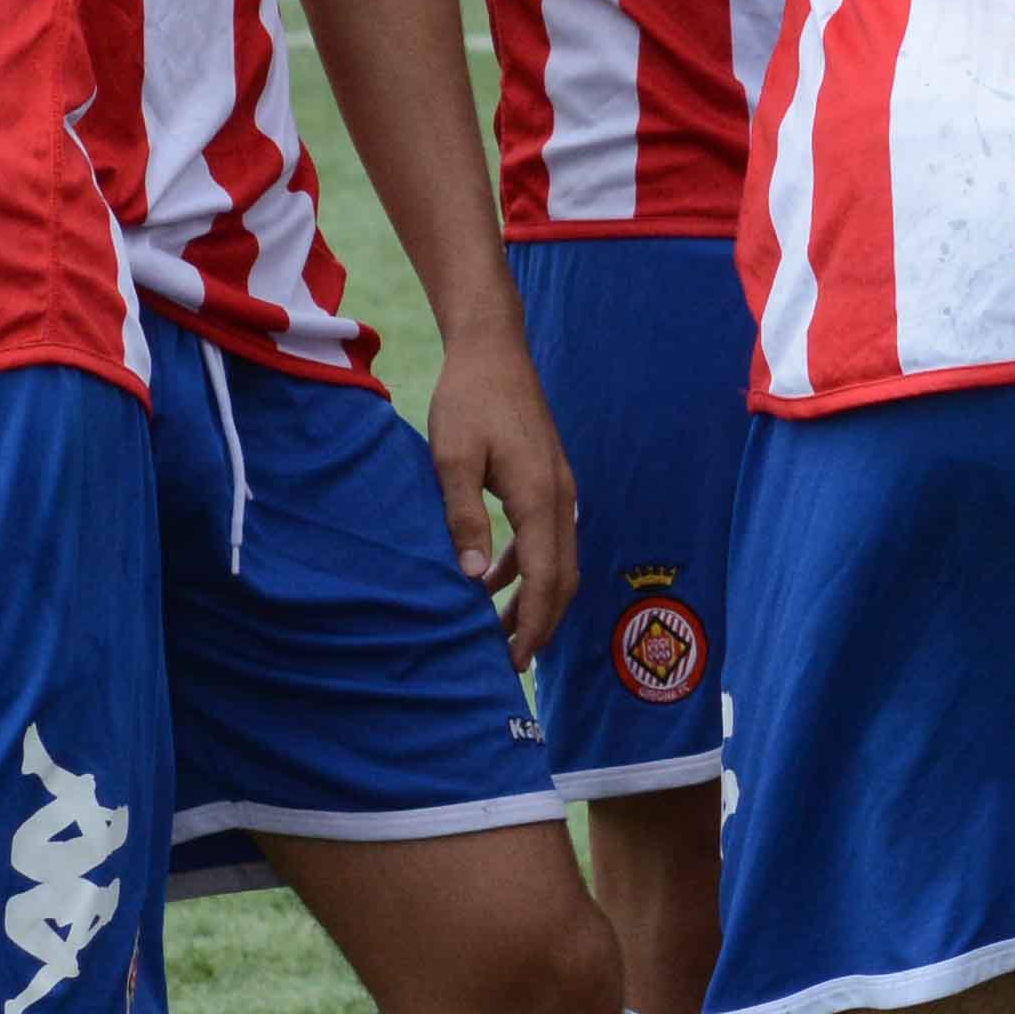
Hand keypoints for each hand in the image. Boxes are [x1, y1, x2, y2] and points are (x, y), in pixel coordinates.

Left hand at [425, 317, 580, 664]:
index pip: (545, 578)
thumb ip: (462, 519)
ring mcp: (559, 489)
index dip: (532, 624)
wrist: (493, 350)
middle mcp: (560, 498)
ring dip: (534, 599)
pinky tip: (492, 579)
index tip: (514, 661)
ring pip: (557, 561)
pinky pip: (546, 538)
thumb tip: (472, 579)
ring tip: (500, 633)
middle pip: (562, 578)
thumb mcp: (452, 460)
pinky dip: (526, 567)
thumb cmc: (468, 400)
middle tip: (512, 663)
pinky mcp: (548, 482)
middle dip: (540, 623)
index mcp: (539, 497)